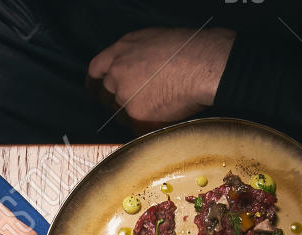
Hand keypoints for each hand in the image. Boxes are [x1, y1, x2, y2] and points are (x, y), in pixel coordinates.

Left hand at [87, 28, 235, 131]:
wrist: (205, 65)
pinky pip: (136, 127)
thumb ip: (134, 55)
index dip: (96, 83)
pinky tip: (165, 114)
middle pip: (106, 94)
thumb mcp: (153, 40)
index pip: (96, 70)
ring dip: (134, 114)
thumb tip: (133, 70)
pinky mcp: (137, 116)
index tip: (96, 91)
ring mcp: (125, 96)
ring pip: (121, 113)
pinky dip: (148, 125)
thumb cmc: (189, 49)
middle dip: (117, 100)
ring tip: (161, 104)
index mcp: (121, 51)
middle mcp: (118, 73)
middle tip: (137, 101)